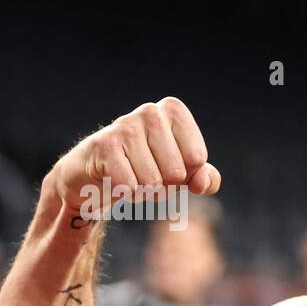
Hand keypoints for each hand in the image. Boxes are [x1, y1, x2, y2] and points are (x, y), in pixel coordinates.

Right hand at [44, 97, 220, 219]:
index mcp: (174, 111)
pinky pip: (130, 186)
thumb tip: (201, 183)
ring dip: (145, 192)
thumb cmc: (150, 169)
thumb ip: (206, 179)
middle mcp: (151, 112)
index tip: (169, 166)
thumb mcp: (186, 175)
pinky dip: (126, 194)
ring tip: (132, 177)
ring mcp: (125, 125)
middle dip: (165, 187)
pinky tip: (116, 180)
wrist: (100, 175)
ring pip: (153, 182)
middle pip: (176, 173)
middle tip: (148, 175)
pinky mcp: (104, 145)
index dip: (186, 174)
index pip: (197, 159)